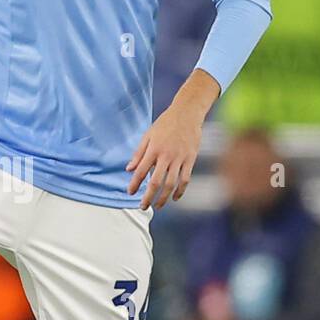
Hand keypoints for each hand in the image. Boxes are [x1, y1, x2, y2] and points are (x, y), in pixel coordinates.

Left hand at [126, 70, 218, 209]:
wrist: (187, 113)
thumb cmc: (165, 123)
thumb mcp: (148, 135)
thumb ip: (138, 153)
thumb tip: (129, 169)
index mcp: (153, 149)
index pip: (141, 171)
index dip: (135, 184)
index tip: (130, 193)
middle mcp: (166, 155)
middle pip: (156, 182)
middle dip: (148, 197)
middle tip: (143, 206)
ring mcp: (180, 158)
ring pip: (171, 184)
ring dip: (164, 198)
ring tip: (158, 206)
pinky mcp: (190, 159)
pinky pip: (185, 179)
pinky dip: (180, 191)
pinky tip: (175, 198)